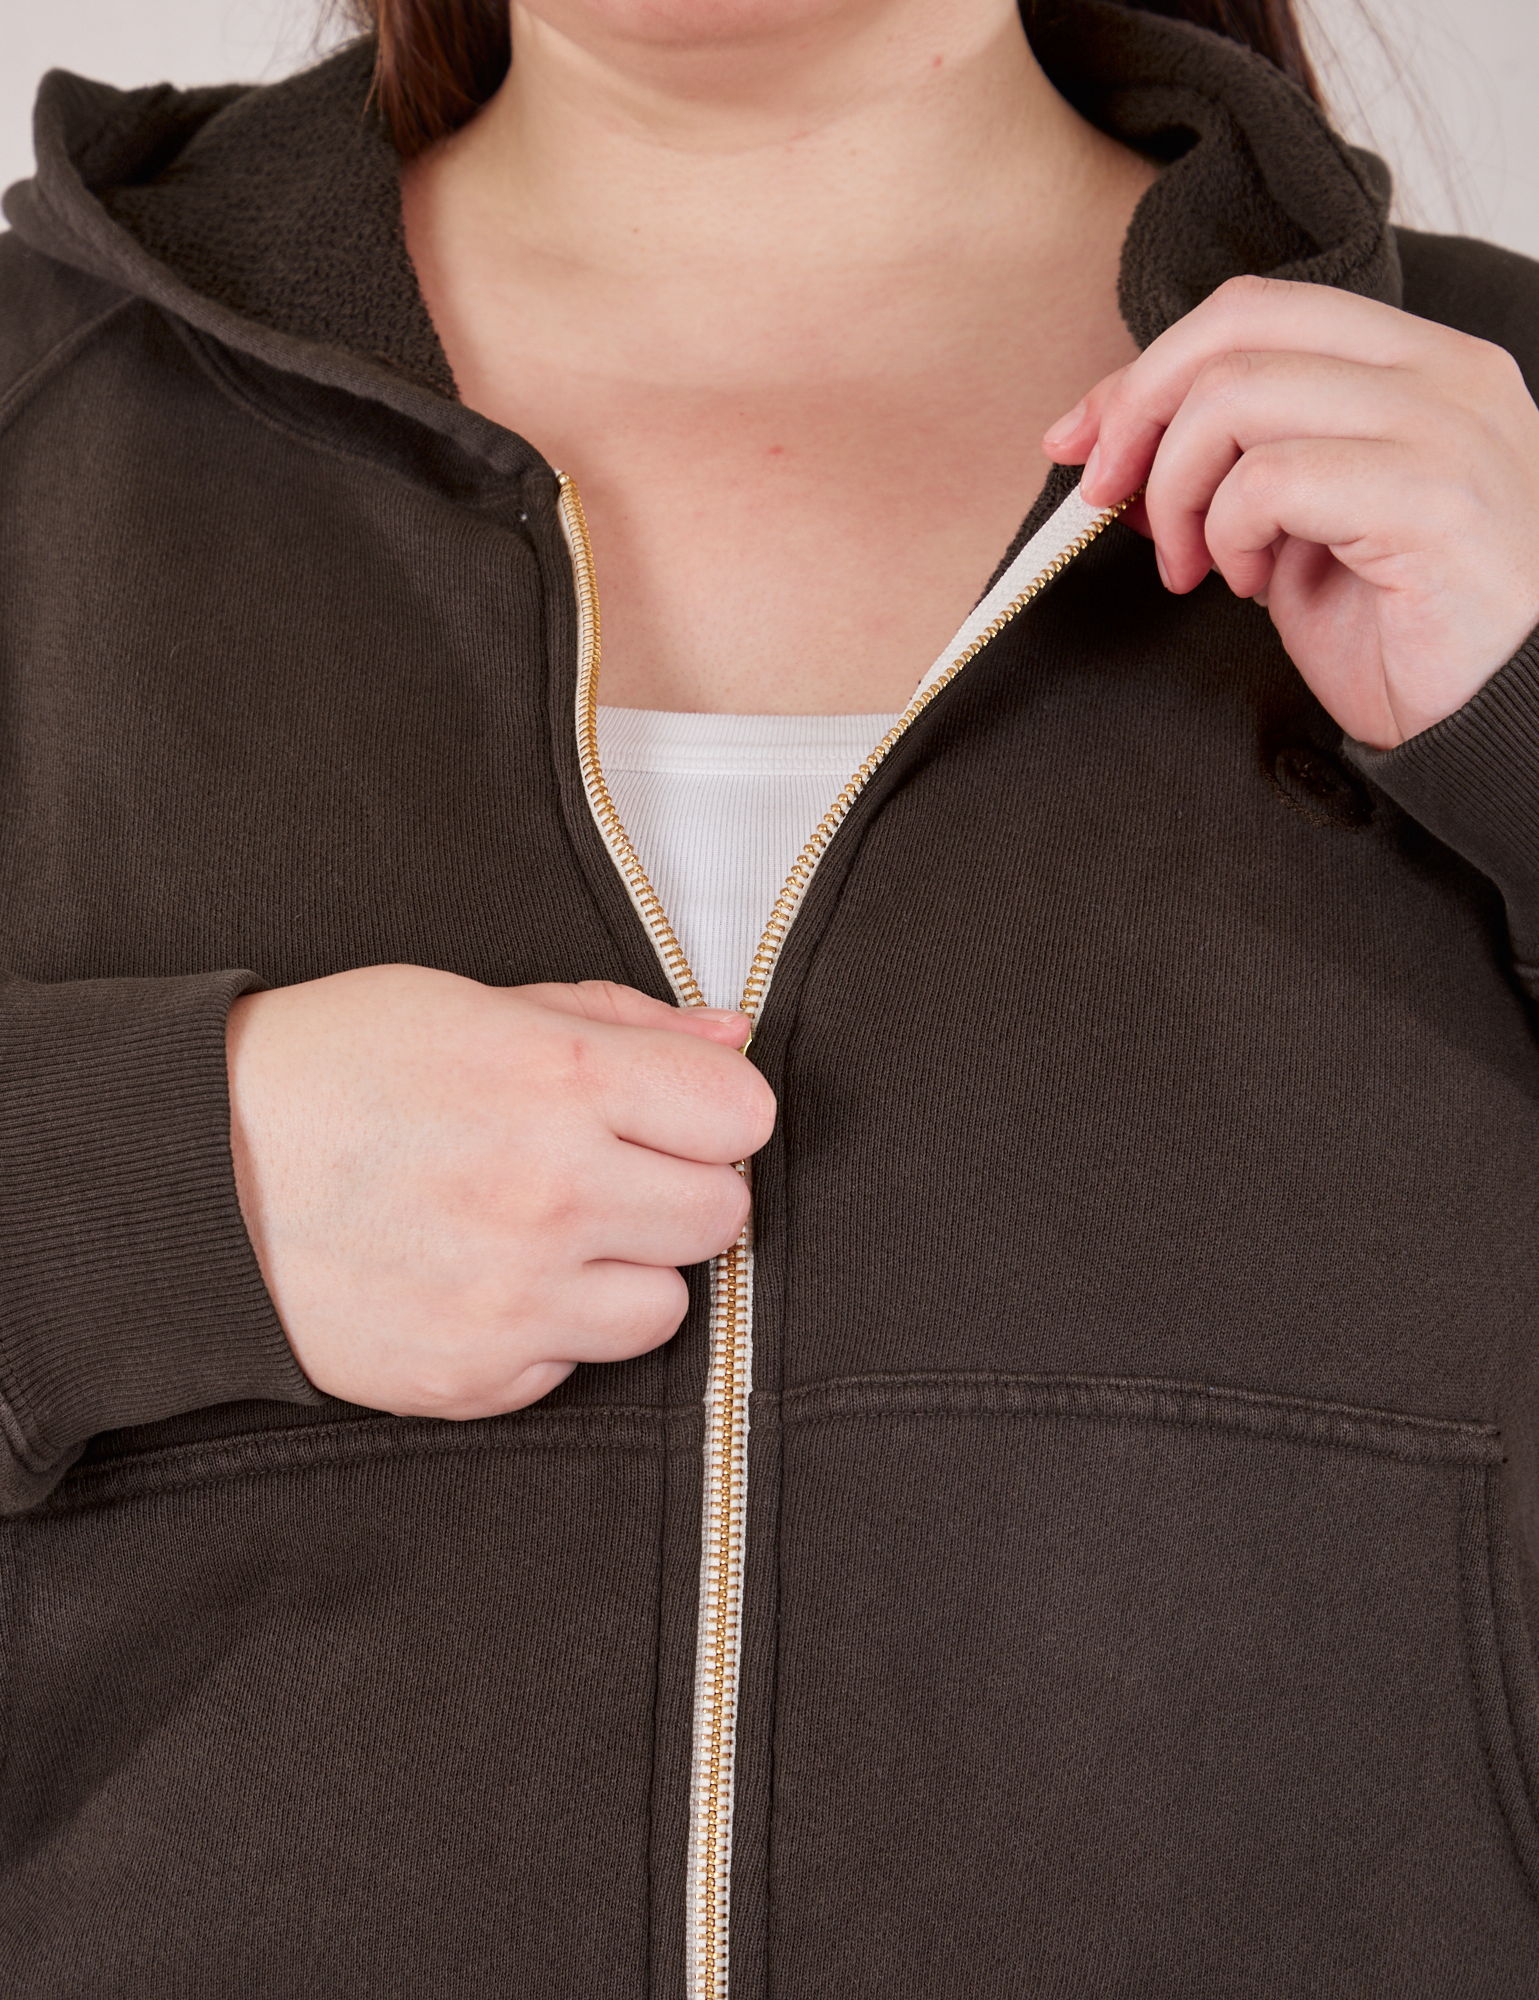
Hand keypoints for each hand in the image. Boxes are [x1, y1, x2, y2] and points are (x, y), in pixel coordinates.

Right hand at [226, 967, 774, 1416]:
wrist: (189, 1175)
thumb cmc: (327, 1070)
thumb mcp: (473, 1001)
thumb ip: (620, 1020)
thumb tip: (730, 1036)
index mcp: (559, 1078)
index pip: (743, 1113)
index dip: (716, 1109)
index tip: (679, 1110)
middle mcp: (551, 1192)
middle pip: (723, 1215)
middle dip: (683, 1189)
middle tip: (616, 1172)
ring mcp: (514, 1296)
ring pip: (668, 1307)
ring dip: (627, 1273)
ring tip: (548, 1234)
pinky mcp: (476, 1377)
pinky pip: (578, 1367)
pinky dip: (551, 1332)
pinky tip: (487, 1281)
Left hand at [1042, 274, 1538, 748]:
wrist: (1504, 717)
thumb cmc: (1410, 633)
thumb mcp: (1299, 532)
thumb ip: (1233, 472)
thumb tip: (1119, 450)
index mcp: (1417, 365)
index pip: (1256, 312)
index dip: (1147, 370)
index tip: (1083, 437)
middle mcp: (1442, 372)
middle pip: (1238, 326)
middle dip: (1138, 409)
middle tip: (1107, 495)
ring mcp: (1446, 426)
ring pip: (1238, 395)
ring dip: (1179, 488)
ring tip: (1194, 561)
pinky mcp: (1434, 497)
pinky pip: (1272, 478)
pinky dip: (1229, 531)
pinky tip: (1250, 583)